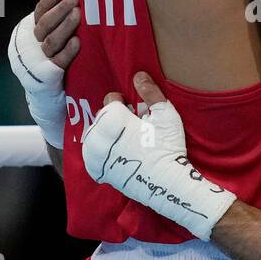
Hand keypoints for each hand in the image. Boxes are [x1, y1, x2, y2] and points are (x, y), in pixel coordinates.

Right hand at [33, 0, 80, 68]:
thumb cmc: (53, 50)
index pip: (42, 8)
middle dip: (60, 9)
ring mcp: (42, 56)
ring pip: (51, 40)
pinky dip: (68, 51)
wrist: (42, 84)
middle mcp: (36, 40)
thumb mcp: (52, 30)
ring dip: (65, 26)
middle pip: (46, 22)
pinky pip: (59, 60)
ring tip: (78, 14)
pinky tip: (77, 41)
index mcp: (36, 27)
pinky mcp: (51, 72)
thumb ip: (59, 14)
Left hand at [82, 72, 235, 240]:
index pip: (110, 101)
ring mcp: (95, 156)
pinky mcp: (98, 171)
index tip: (133, 108)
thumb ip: (150, 92)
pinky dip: (101, 152)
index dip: (123, 102)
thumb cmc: (167, 147)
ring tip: (124, 139)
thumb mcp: (165, 114)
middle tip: (132, 125)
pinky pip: (93, 155)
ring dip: (106, 134)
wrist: (166, 184)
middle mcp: (97, 136)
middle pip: (102, 118)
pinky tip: (117, 153)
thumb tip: (138, 75)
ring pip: (95, 136)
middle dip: (114, 119)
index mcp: (111, 119)